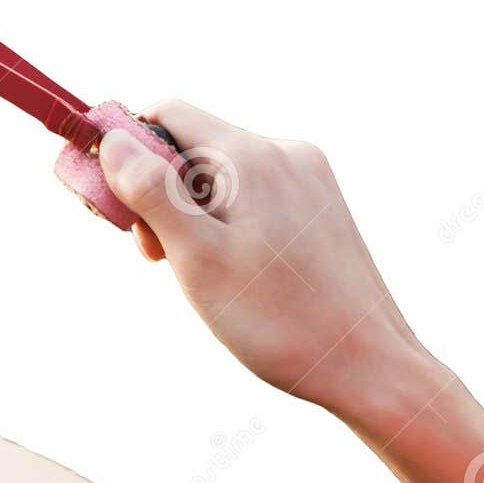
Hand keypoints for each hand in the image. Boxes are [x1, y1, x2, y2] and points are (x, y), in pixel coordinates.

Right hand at [97, 100, 435, 422]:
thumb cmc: (279, 320)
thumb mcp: (197, 258)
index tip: (114, 203)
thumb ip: (150, 191)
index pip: (167, 113)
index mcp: (252, 157)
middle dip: (158, 191)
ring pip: (219, 171)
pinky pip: (250, 190)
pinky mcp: (319, 202)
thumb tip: (112, 139)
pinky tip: (234, 268)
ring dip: (191, 211)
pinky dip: (225, 219)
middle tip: (157, 255)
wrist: (371, 368)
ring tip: (200, 271)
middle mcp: (285, 152)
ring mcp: (308, 176)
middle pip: (192, 143)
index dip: (126, 148)